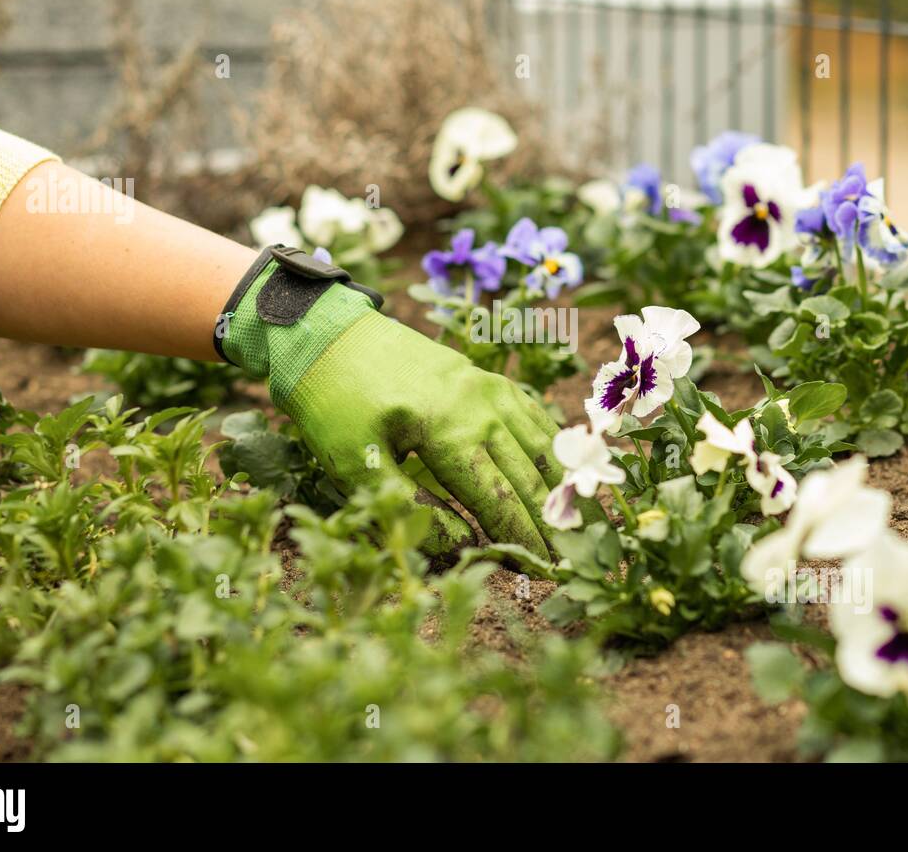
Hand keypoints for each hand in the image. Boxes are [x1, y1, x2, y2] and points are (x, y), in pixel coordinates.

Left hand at [218, 247, 600, 559]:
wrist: (325, 334)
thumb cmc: (334, 403)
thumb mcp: (354, 464)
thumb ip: (410, 509)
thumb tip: (464, 545)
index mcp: (446, 429)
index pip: (497, 499)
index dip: (520, 540)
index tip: (541, 572)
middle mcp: (478, 405)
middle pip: (525, 476)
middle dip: (548, 523)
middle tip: (567, 562)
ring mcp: (486, 386)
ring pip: (538, 444)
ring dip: (560, 486)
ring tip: (581, 522)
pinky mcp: (483, 376)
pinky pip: (530, 414)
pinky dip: (550, 446)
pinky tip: (561, 468)